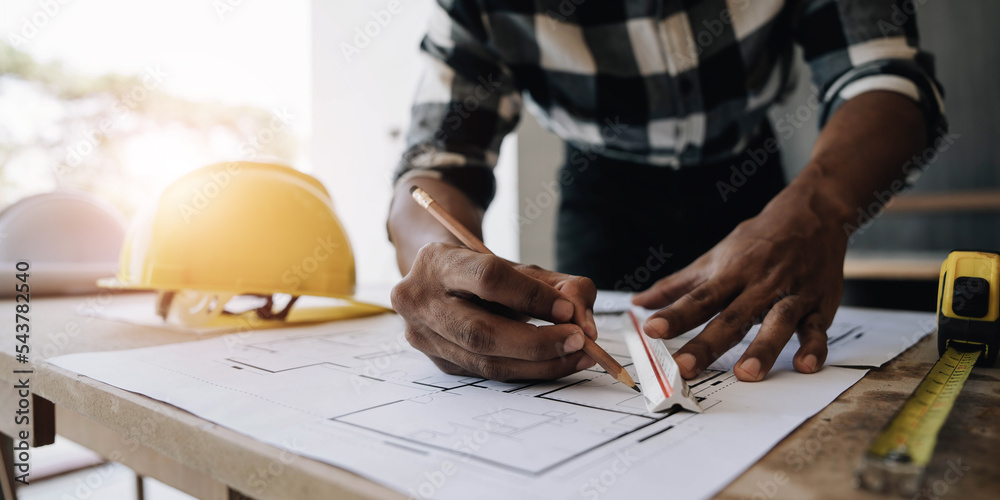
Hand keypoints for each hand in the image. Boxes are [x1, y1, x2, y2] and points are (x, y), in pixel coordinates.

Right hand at [391, 242, 598, 380]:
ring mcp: (423, 336)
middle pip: (480, 332)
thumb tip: (584, 324)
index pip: (487, 279)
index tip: (568, 310)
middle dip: (536, 342)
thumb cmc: (486, 273)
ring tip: (577, 356)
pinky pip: (487, 374)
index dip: (530, 296)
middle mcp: (420, 300)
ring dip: (538, 364)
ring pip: (485, 362)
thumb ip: (559, 286)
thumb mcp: (520, 267)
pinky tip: (554, 363)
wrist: (441, 283)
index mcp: (437, 262)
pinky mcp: (437, 362)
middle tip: (578, 341)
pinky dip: (526, 371)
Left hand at [632, 184, 848, 381]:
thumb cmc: (758, 240)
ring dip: (763, 348)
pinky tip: (806, 366)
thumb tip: (638, 303)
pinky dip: (814, 347)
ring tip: (746, 374)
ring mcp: (790, 295)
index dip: (675, 314)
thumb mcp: (715, 257)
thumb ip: (677, 285)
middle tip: (685, 368)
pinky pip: (817, 328)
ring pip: (776, 322)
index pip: (699, 297)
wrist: (813, 214)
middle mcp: (759, 285)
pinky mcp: (819, 305)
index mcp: (730, 273)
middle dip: (707, 344)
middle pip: (731, 317)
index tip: (652, 330)